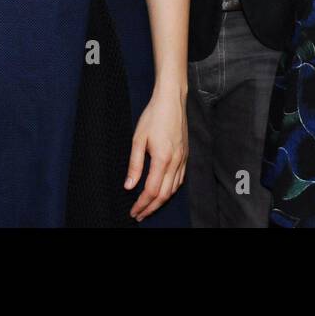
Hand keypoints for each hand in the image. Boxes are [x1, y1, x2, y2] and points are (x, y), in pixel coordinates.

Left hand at [125, 86, 186, 221]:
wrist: (171, 100)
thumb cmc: (153, 116)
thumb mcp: (138, 139)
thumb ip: (134, 165)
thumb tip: (129, 185)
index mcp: (162, 159)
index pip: (151, 191)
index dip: (142, 204)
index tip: (133, 211)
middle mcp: (175, 162)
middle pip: (164, 195)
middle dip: (151, 208)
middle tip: (139, 215)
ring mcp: (183, 159)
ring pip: (173, 189)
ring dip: (161, 201)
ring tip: (149, 207)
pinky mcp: (186, 155)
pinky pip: (180, 179)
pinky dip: (171, 190)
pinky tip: (164, 191)